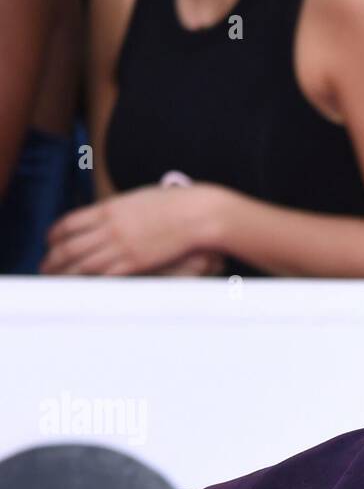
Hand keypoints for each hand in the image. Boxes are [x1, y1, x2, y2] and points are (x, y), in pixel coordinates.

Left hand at [41, 184, 216, 275]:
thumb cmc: (174, 205)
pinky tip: (82, 288)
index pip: (70, 221)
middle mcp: (109, 227)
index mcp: (109, 208)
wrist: (195, 214)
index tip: (49, 241)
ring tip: (56, 281)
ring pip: (82, 263)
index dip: (55, 233)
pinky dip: (90, 283)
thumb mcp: (138, 200)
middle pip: (70, 245)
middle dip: (53, 258)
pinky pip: (105, 276)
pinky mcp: (136, 263)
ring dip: (65, 273)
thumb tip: (110, 214)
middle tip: (44, 267)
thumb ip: (121, 210)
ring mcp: (121, 246)